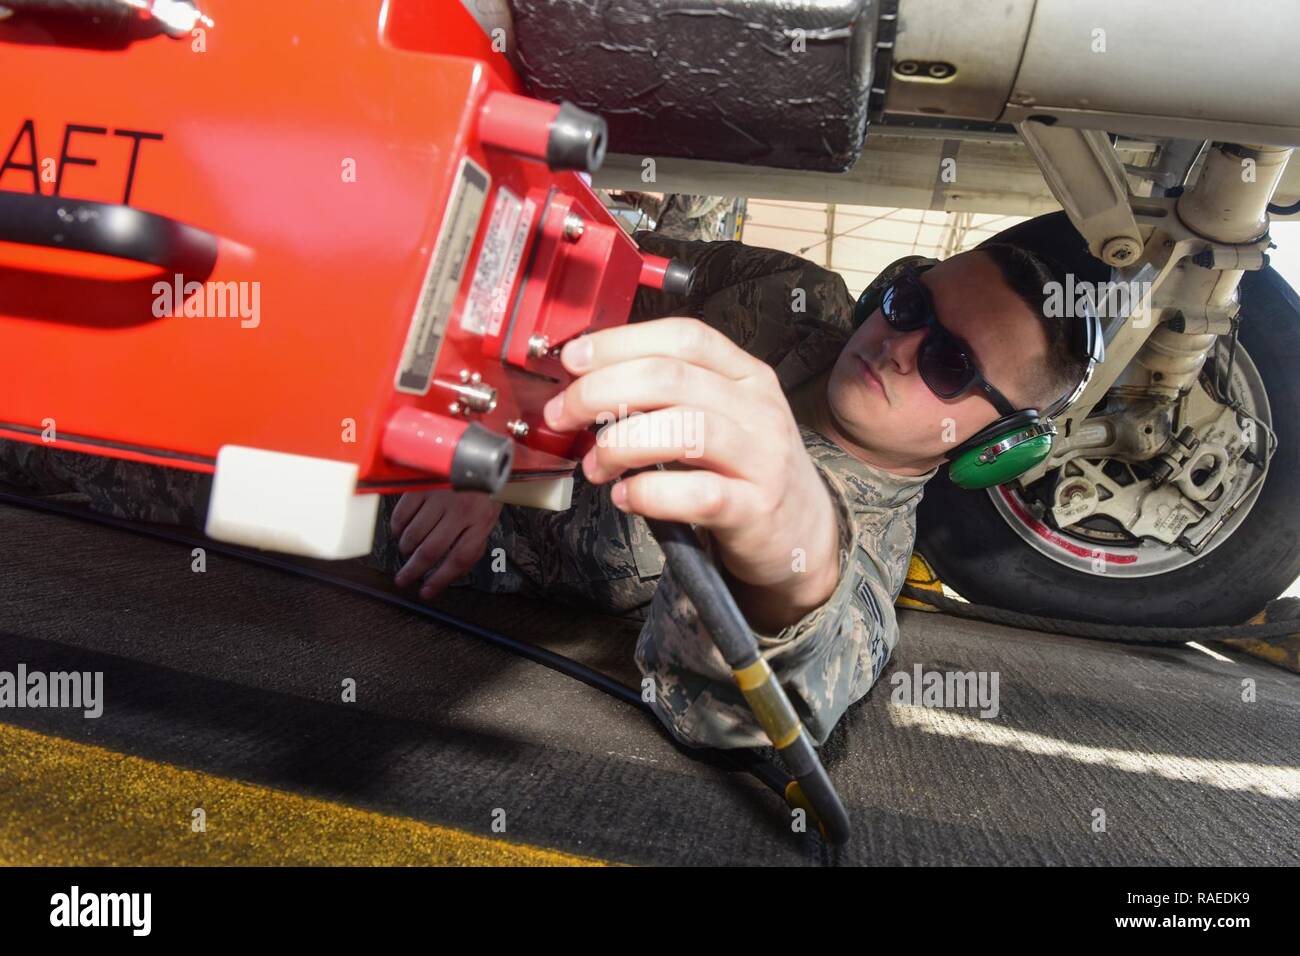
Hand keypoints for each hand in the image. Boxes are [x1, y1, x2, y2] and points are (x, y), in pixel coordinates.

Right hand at [389, 488, 501, 598]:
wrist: (479, 449)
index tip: (427, 592)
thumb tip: (454, 569)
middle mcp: (460, 510)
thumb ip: (474, 541)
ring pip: (414, 535)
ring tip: (406, 552)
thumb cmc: (483, 486)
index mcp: (481, 520)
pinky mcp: (423, 485)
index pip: (459, 558)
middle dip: (413, 571)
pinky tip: (401, 530)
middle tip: (403, 580)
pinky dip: (397, 527)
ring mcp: (440, 497)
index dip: (441, 580)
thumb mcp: (488, 514)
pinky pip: (402, 514)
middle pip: (431, 551)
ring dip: (406, 549)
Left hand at [543, 317, 840, 630]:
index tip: (574, 360)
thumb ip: (668, 396)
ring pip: (683, 429)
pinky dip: (648, 493)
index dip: (620, 342)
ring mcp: (760, 458)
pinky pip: (695, 493)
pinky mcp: (754, 508)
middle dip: (601, 391)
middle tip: (564, 414)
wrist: (802, 532)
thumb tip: (588, 385)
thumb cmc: (746, 470)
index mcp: (746, 374)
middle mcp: (757, 409)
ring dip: (619, 444)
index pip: (683, 337)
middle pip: (670, 378)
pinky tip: (626, 496)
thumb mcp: (722, 415)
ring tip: (595, 464)